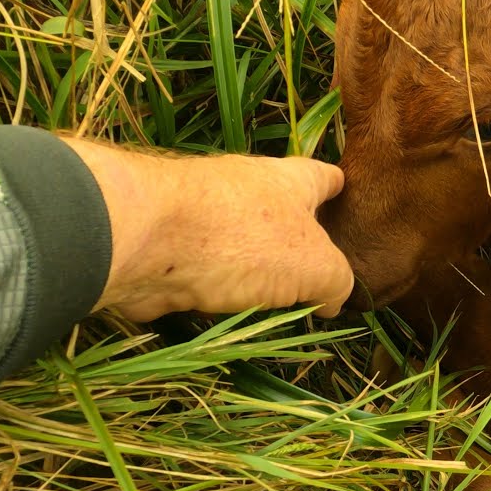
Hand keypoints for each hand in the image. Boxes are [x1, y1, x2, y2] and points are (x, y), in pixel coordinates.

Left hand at [62, 137, 352, 321]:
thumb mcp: (314, 267)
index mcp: (288, 181)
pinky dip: (214, 289)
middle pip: (280, 210)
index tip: (346, 203)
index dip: (339, 190)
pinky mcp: (167, 243)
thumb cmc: (241, 240)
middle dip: (295, 239)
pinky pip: (203, 269)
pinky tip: (223, 313)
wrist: (144, 239)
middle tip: (314, 275)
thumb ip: (335, 281)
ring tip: (272, 305)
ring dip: (253, 270)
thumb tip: (334, 297)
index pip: (324, 177)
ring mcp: (201, 214)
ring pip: (239, 242)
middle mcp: (245, 188)